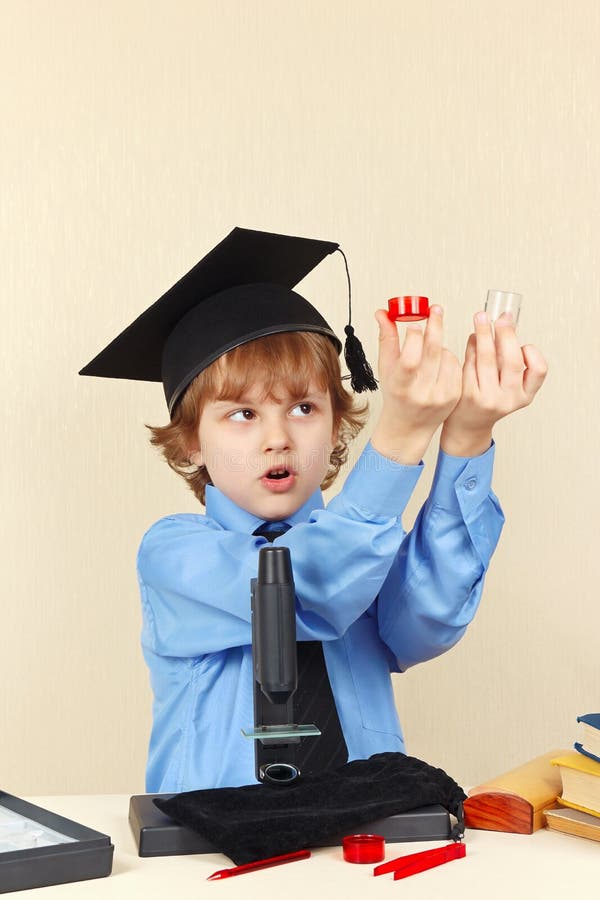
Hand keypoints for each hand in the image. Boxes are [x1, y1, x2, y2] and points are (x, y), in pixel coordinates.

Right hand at [371, 306, 461, 463]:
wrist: (410, 425)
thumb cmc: (396, 394)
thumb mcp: (386, 368)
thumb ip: (387, 339)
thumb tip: (383, 313)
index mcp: (401, 387)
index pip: (410, 359)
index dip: (413, 339)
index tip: (414, 324)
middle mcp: (422, 394)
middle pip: (433, 353)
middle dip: (435, 326)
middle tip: (435, 310)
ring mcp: (441, 396)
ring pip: (446, 356)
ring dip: (439, 346)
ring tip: (429, 350)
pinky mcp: (454, 396)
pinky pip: (456, 365)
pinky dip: (448, 358)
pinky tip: (439, 363)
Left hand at [440, 311, 547, 456]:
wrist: (467, 425)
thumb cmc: (489, 398)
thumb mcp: (508, 386)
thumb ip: (509, 361)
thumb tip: (506, 322)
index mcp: (525, 395)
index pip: (539, 370)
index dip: (533, 353)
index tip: (523, 342)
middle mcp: (509, 399)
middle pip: (512, 360)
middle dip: (506, 334)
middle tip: (501, 317)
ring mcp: (489, 399)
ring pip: (488, 359)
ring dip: (485, 334)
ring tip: (481, 317)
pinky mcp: (469, 395)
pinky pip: (470, 364)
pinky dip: (471, 347)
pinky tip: (472, 338)